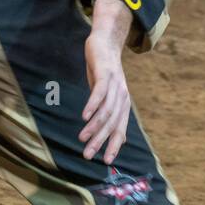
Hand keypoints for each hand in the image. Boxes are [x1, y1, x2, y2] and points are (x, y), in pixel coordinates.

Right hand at [79, 0, 132, 164]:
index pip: (120, 130)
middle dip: (100, 142)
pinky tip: (84, 116)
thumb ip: (105, 110)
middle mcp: (122, 98)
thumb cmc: (102, 71)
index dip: (113, 146)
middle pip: (112, 125)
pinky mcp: (105, 75)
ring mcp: (115, 86)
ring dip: (94, 128)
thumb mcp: (104, 93)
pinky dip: (92, 106)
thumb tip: (106, 132)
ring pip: (106, 112)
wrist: (105, 43)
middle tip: (89, 156)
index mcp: (122, 104)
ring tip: (82, 139)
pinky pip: (100, 94)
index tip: (105, 161)